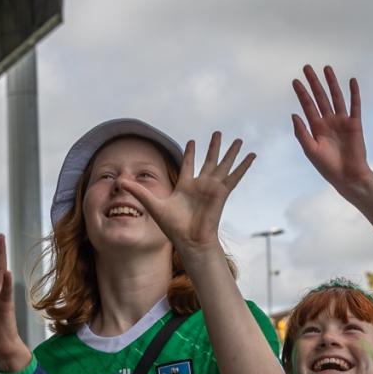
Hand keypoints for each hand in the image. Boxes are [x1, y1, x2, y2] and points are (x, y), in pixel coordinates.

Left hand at [115, 131, 255, 255]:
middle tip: (217, 133)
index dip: (191, 154)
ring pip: (223, 165)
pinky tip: (252, 156)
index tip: (192, 142)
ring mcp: (212, 188)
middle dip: (213, 148)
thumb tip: (121, 181)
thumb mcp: (153, 204)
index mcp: (185, 187)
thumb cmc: (173, 227)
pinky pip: (235, 176)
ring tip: (239, 140)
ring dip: (230, 152)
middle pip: (209, 161)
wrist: (189, 240)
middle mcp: (200, 186)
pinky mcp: (222, 192)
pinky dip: (243, 166)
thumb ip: (138, 191)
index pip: (188, 165)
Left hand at [291, 65, 372, 194]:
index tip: (295, 81)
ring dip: (331, 83)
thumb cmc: (328, 167)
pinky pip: (354, 105)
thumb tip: (293, 114)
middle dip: (314, 83)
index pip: (307, 106)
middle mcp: (328, 121)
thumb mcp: (311, 150)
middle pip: (320, 97)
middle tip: (307, 68)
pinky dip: (354, 93)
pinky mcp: (355, 124)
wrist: (347, 176)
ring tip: (326, 68)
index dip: (301, 93)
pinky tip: (351, 81)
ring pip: (336, 97)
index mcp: (316, 128)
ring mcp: (342, 121)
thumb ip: (302, 132)